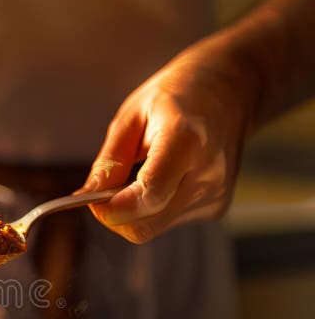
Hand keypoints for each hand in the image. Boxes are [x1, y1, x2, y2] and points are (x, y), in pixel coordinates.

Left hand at [83, 38, 259, 242]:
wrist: (232, 90)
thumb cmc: (178, 96)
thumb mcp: (132, 114)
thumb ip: (110, 159)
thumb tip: (86, 196)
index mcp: (187, 140)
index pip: (148, 196)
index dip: (111, 208)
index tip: (90, 199)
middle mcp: (207, 172)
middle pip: (145, 225)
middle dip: (114, 215)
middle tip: (103, 191)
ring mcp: (215, 193)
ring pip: (153, 228)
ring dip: (132, 212)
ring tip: (137, 174)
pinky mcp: (217, 206)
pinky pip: (167, 221)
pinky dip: (151, 209)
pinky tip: (160, 179)